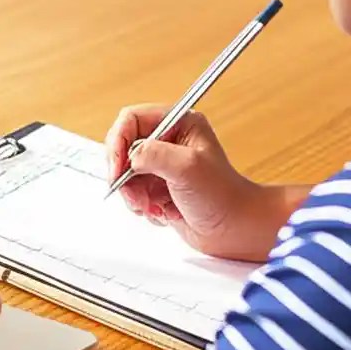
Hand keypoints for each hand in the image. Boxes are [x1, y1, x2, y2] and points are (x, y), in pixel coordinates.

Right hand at [105, 104, 297, 261]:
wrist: (233, 229)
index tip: (117, 168)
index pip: (131, 120)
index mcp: (179, 123)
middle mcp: (168, 141)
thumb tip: (129, 157)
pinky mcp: (157, 187)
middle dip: (123, 172)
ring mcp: (161, 165)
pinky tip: (157, 211)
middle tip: (130, 191)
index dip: (118, 142)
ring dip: (131, 193)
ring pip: (124, 172)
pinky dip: (138, 204)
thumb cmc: (222, 196)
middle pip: (123, 146)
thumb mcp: (187, 167)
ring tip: (149, 206)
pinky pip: (132, 191)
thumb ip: (153, 154)